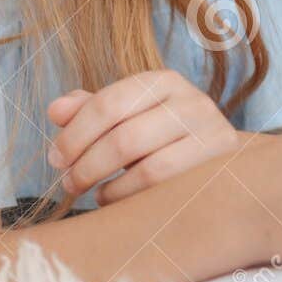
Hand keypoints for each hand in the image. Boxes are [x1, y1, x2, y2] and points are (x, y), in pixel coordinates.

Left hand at [47, 69, 241, 203]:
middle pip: (126, 138)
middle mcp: (193, 103)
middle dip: (87, 165)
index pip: (109, 103)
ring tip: (92, 193)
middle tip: (68, 183)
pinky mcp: (220, 171)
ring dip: (109, 188)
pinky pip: (169, 192)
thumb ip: (92, 110)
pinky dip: (133, 199)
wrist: (226, 158)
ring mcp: (212, 137)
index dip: (75, 134)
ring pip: (149, 169)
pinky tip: (117, 199)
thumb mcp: (130, 115)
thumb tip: (55, 110)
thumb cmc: (165, 135)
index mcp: (165, 81)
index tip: (55, 159)